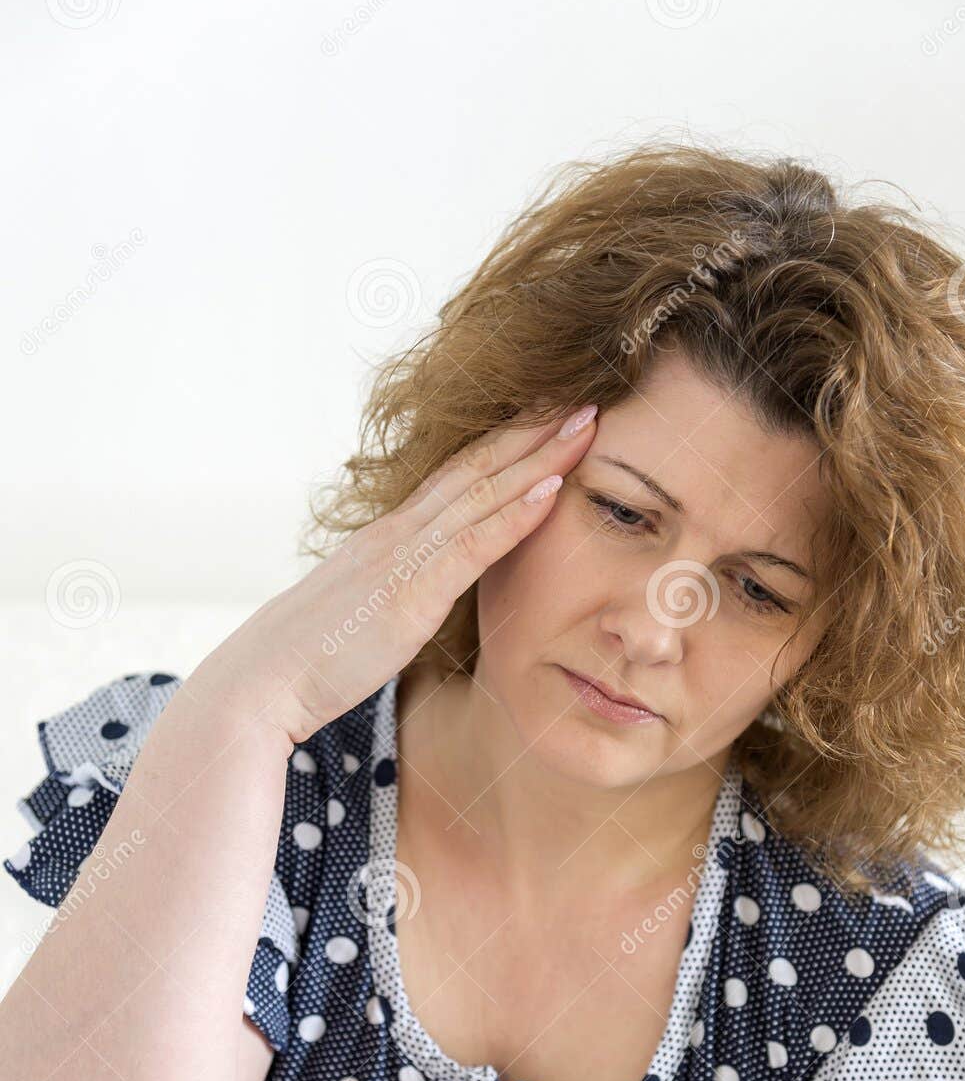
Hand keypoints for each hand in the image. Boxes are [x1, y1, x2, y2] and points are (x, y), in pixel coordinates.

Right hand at [190, 403, 598, 742]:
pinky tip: (553, 491)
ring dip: (539, 456)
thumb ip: (393, 593)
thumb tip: (414, 596)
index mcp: (388, 538)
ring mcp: (404, 559)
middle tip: (587, 398)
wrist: (261, 682)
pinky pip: (473, 545)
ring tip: (586, 424)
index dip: (505, 444)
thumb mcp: (360, 613)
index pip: (456, 476)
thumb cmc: (308, 659)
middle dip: (534, 430)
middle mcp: (397, 534)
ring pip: (482, 492)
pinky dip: (515, 514)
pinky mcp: (411, 595)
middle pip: (476, 467)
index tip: (549, 418)